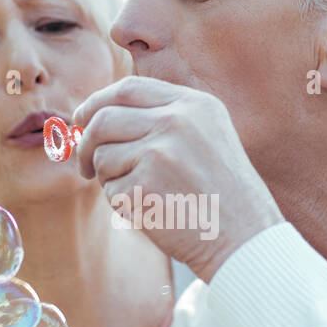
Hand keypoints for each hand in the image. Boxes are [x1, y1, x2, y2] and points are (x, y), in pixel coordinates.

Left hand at [71, 76, 283, 282]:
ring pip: (103, 157)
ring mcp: (159, 153)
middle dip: (86, 143)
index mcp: (193, 104)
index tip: (82, 119)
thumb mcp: (207, 136)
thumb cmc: (222, 193)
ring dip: (110, 179)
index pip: (127, 89)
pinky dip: (122, 204)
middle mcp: (175, 122)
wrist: (244, 237)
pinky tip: (153, 211)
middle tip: (86, 167)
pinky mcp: (145, 186)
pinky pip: (111, 191)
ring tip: (144, 195)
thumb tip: (97, 116)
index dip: (97, 102)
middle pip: (104, 119)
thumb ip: (162, 118)